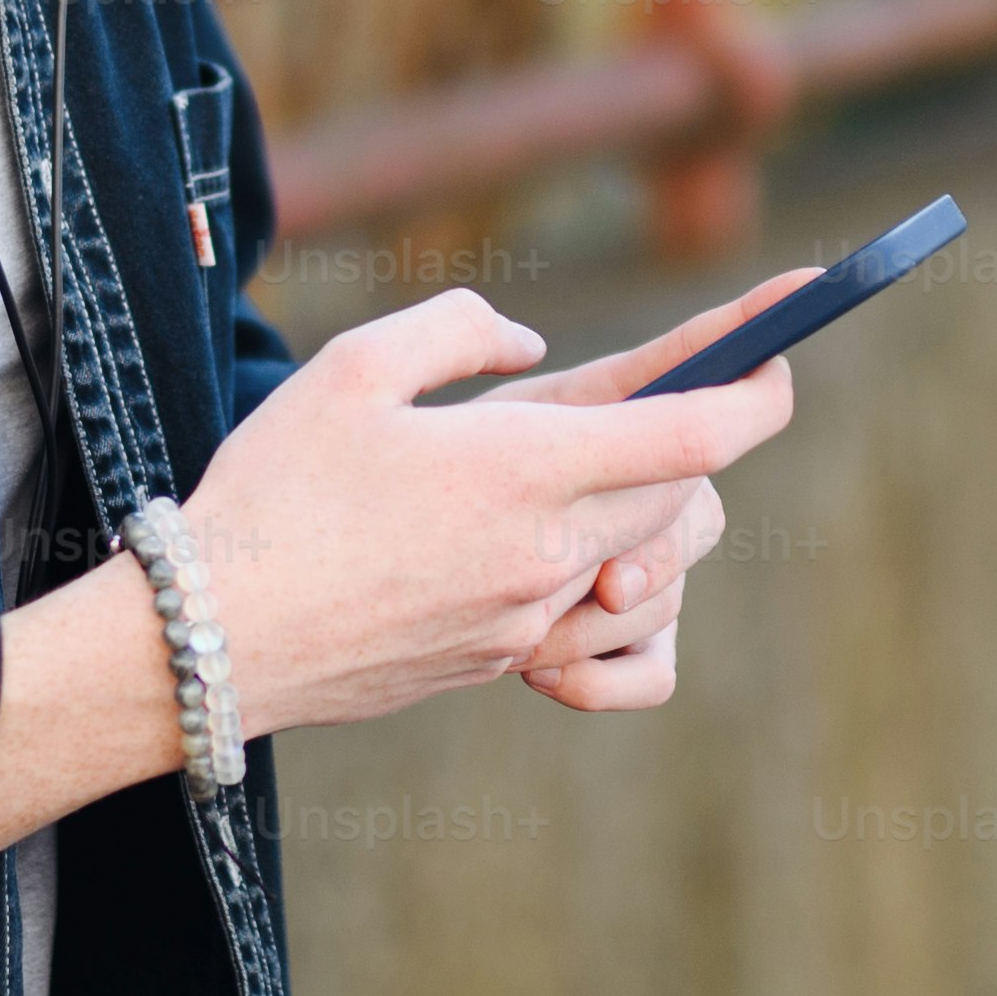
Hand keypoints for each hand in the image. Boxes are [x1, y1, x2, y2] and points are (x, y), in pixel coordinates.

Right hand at [173, 272, 812, 739]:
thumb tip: (533, 348)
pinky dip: (610, 596)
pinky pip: (604, 635)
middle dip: (690, 438)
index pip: (698, 432)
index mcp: (523, 467)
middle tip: (648, 393)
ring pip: (653, 566)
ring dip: (647, 518)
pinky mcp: (501, 664)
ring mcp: (530, 620)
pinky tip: (567, 569)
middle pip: (685, 494)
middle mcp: (546, 553)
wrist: (209, 639)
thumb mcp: (354, 367)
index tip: (787, 343)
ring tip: (583, 478)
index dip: (760, 383)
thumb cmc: (272, 491)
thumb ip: (461, 331)